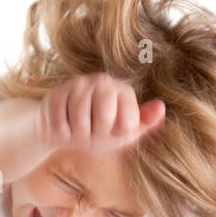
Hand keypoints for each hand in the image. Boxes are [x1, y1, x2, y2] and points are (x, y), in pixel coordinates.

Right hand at [36, 73, 164, 156]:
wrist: (62, 131)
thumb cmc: (97, 131)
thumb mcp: (123, 133)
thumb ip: (144, 123)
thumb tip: (161, 107)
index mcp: (123, 90)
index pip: (127, 122)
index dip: (118, 134)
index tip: (112, 131)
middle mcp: (102, 81)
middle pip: (104, 118)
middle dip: (96, 134)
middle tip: (92, 132)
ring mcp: (77, 85)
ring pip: (80, 122)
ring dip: (78, 135)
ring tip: (77, 130)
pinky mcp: (55, 95)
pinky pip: (60, 125)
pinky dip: (61, 134)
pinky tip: (63, 127)